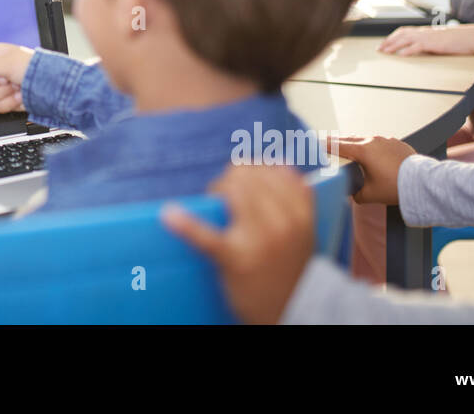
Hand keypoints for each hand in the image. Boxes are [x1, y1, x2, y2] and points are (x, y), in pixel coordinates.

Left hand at [160, 165, 313, 324]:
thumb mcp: (303, 231)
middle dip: (231, 179)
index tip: (242, 178)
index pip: (274, 170)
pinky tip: (169, 215)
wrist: (292, 311)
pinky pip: (207, 236)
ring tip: (213, 203)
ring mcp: (260, 240)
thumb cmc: (290, 268)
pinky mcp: (235, 259)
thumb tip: (276, 161)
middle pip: (249, 178)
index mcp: (302, 212)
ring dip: (217, 191)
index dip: (253, 168)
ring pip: (232, 191)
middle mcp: (285, 222)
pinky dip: (185, 224)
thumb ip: (293, 197)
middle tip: (222, 193)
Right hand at [329, 136, 414, 204]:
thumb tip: (352, 194)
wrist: (421, 184)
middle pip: (350, 139)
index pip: (338, 146)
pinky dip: (373, 147)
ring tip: (350, 149)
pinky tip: (374, 156)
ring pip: (365, 139)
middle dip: (338, 141)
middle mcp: (374, 141)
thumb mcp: (370, 195)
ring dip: (356, 143)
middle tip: (329, 142)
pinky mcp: (397, 143)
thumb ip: (355, 194)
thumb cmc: (396, 187)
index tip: (317, 144)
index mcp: (363, 151)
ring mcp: (386, 140)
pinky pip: (380, 143)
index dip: (325, 145)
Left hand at [378, 23, 473, 55]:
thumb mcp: (441, 41)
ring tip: (384, 52)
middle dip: (388, 41)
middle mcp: (424, 32)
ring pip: (405, 40)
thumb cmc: (458, 41)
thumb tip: (423, 50)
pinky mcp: (434, 44)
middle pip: (400, 35)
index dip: (392, 37)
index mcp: (425, 31)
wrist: (471, 37)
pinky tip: (401, 55)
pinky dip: (408, 50)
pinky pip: (417, 47)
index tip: (384, 43)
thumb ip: (431, 43)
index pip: (404, 31)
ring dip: (393, 46)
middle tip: (379, 49)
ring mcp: (428, 37)